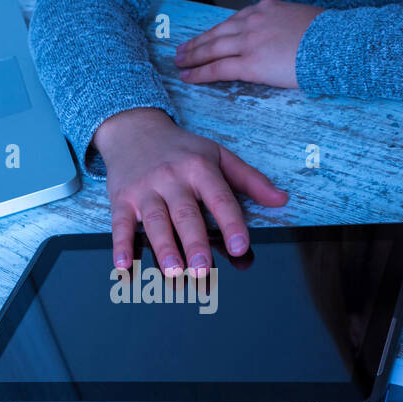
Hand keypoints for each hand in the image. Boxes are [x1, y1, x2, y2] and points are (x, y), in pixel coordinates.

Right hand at [93, 108, 288, 274]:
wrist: (134, 129)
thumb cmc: (181, 149)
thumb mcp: (218, 155)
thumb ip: (251, 180)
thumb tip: (282, 200)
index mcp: (200, 168)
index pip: (219, 197)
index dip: (231, 223)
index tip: (240, 248)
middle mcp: (172, 178)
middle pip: (185, 213)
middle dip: (194, 242)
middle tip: (203, 270)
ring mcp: (144, 190)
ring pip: (155, 221)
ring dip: (164, 248)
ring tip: (174, 272)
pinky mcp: (121, 200)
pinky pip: (120, 225)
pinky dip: (121, 246)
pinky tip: (124, 267)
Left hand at [174, 0, 324, 88]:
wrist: (335, 43)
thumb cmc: (327, 35)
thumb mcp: (302, 19)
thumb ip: (284, 25)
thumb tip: (282, 37)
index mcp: (266, 8)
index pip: (233, 21)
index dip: (215, 31)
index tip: (205, 36)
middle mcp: (252, 21)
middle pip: (216, 33)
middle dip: (196, 43)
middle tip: (181, 50)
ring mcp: (249, 41)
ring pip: (212, 49)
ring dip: (192, 57)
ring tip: (179, 64)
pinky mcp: (250, 63)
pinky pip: (218, 68)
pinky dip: (200, 73)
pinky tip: (189, 77)